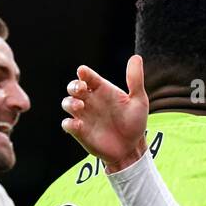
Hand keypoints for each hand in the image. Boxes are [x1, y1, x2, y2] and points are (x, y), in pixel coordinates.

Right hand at [60, 54, 149, 171]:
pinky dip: (69, 123)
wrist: (132, 148)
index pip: (88, 77)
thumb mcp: (138, 100)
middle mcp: (90, 100)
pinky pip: (67, 124)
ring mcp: (84, 115)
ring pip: (67, 103)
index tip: (83, 72)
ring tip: (79, 107)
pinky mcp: (80, 131)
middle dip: (73, 86)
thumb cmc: (135, 122)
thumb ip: (135, 80)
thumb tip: (136, 57)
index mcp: (102, 90)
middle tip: (80, 89)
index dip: (84, 73)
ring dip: (69, 103)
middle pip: (73, 87)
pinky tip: (78, 124)